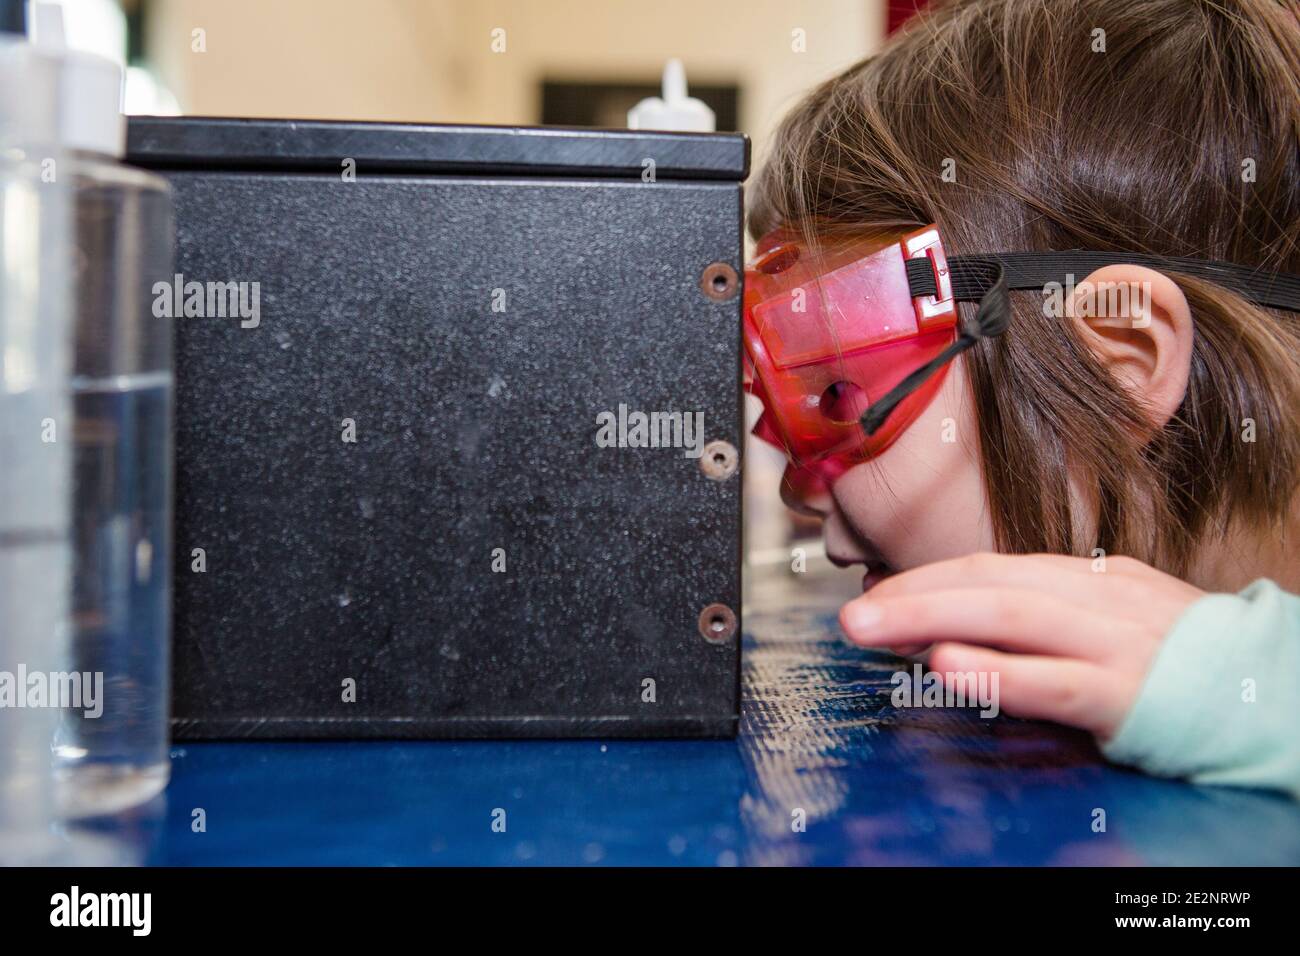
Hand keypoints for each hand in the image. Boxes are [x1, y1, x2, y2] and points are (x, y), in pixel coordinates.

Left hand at [838, 553, 1204, 738]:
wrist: (1266, 689)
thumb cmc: (1171, 658)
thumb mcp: (1103, 619)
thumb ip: (1034, 620)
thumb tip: (946, 627)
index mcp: (1084, 578)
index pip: (989, 567)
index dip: (924, 579)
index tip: (871, 595)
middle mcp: (1094, 597)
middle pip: (989, 583)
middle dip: (911, 595)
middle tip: (850, 616)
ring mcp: (1113, 640)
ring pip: (1012, 617)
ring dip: (931, 617)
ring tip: (873, 626)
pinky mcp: (1129, 692)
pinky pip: (1055, 680)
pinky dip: (998, 672)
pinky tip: (948, 668)